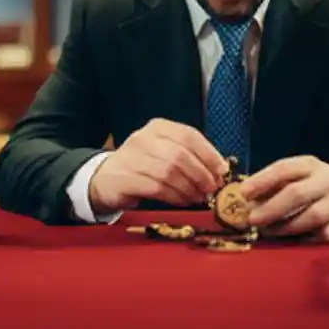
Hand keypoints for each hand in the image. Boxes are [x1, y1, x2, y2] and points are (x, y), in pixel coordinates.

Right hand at [89, 118, 227, 212]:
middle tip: (211, 189)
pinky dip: (175, 197)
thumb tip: (220, 171)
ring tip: (197, 197)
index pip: (189, 135)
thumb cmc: (144, 165)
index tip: (222, 171)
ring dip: (189, 188)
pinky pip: (157, 188)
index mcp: (158, 127)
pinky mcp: (125, 178)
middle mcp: (144, 138)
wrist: (106, 178)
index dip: (209, 154)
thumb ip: (190, 157)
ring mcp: (132, 157)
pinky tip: (182, 201)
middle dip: (201, 175)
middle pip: (180, 155)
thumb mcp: (165, 152)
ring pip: (169, 173)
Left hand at [239, 156, 328, 241]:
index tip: (244, 193)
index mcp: (310, 165)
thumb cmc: (322, 184)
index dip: (262, 181)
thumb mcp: (304, 174)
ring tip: (268, 232)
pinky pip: (326, 234)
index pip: (285, 169)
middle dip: (271, 208)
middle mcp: (326, 181)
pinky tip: (294, 241)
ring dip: (286, 227)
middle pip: (297, 194)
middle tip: (252, 219)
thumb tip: (248, 201)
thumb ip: (278, 184)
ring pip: (311, 216)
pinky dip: (308, 239)